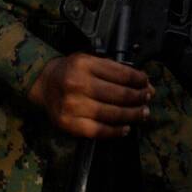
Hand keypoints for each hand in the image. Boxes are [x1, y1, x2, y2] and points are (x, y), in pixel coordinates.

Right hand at [28, 53, 152, 139]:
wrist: (44, 84)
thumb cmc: (70, 71)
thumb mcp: (89, 60)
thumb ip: (114, 69)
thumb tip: (144, 83)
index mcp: (84, 64)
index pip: (121, 74)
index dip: (138, 80)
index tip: (146, 83)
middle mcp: (77, 84)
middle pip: (118, 95)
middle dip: (138, 98)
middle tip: (147, 98)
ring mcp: (72, 106)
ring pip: (111, 114)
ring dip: (132, 115)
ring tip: (142, 114)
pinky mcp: (68, 123)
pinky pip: (98, 130)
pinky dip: (115, 131)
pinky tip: (125, 128)